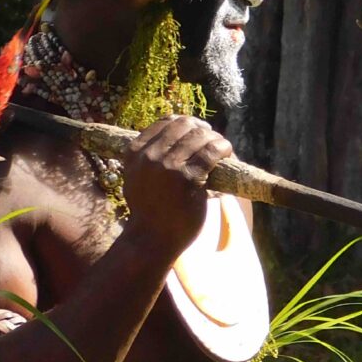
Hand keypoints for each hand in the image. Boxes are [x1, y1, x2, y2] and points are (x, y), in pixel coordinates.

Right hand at [121, 116, 231, 257]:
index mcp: (135, 152)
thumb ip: (148, 157)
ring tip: (222, 148)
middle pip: (185, 125)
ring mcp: (168, 167)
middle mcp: (149, 156)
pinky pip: (211, 151)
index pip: (166, 122)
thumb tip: (174, 134)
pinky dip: (223, 148)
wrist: (150, 240)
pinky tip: (226, 153)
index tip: (198, 130)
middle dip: (203, 130)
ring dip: (216, 139)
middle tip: (213, 139)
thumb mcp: (136, 177)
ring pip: (200, 136)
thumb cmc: (147, 210)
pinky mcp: (188, 178)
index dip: (186, 123)